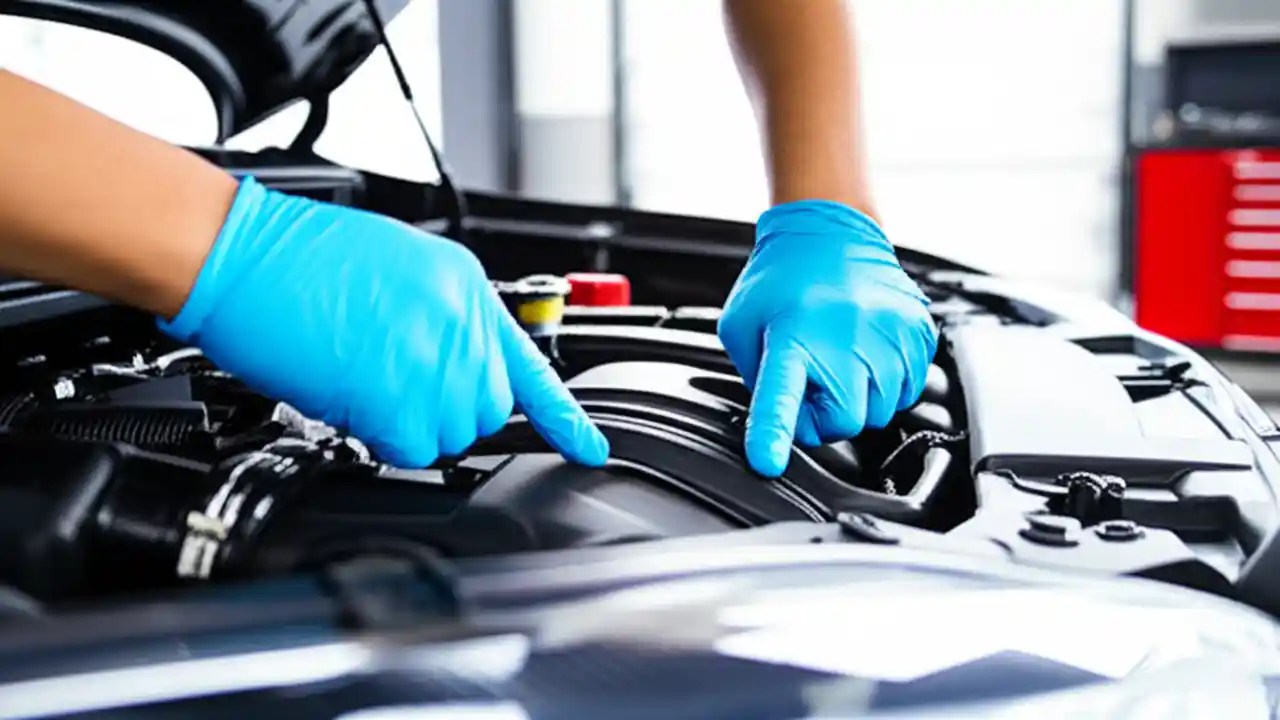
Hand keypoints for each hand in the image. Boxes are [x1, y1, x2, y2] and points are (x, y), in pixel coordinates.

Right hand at [159, 177, 608, 467]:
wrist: (240, 251)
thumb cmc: (295, 260)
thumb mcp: (396, 268)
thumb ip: (439, 317)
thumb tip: (449, 362)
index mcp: (463, 284)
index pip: (529, 361)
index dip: (564, 414)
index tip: (590, 446)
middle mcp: (459, 317)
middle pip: (488, 406)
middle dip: (446, 411)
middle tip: (396, 390)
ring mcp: (431, 355)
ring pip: (451, 432)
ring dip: (409, 425)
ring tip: (362, 383)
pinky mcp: (395, 391)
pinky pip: (411, 446)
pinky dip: (381, 437)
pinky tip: (351, 401)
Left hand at [718, 200, 936, 476]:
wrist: (832, 230)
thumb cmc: (782, 280)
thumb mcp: (742, 326)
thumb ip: (756, 377)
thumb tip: (779, 422)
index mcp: (790, 338)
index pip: (780, 395)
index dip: (773, 432)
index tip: (768, 463)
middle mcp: (845, 337)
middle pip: (843, 423)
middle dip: (826, 415)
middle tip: (814, 380)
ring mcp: (888, 335)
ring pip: (880, 412)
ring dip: (859, 398)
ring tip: (842, 358)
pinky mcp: (918, 333)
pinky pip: (908, 390)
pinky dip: (888, 382)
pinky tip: (868, 352)